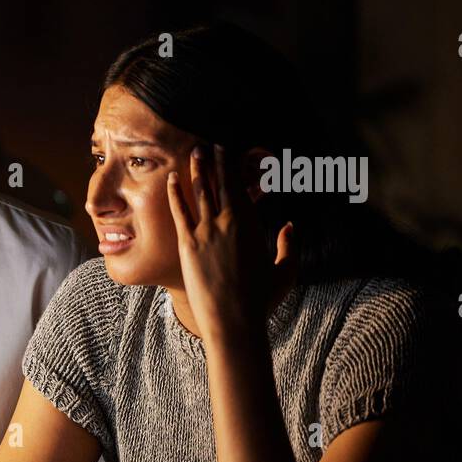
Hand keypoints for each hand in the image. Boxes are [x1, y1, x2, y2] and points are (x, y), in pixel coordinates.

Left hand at [166, 144, 291, 340]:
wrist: (234, 320)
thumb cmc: (261, 300)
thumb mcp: (285, 271)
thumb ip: (288, 245)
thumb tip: (291, 225)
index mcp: (251, 223)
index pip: (242, 186)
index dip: (236, 166)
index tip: (232, 150)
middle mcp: (229, 221)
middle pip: (221, 182)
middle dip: (217, 160)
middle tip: (211, 141)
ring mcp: (206, 231)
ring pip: (201, 191)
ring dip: (197, 168)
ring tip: (195, 150)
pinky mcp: (188, 244)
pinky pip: (179, 211)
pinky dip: (175, 192)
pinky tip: (170, 177)